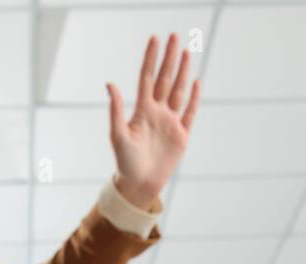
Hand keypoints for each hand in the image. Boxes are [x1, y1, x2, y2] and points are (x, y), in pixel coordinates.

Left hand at [106, 33, 200, 208]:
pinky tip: (195, 83)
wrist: (138, 184)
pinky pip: (189, 113)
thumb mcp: (117, 134)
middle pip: (165, 79)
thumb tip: (109, 84)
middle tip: (174, 36)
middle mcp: (157, 112)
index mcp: (142, 110)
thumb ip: (116, 109)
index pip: (147, 77)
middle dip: (169, 58)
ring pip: (178, 91)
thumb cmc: (124, 161)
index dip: (151, 58)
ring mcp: (170, 122)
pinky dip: (193, 99)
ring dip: (182, 72)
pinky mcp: (182, 135)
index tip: (155, 39)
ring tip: (186, 52)